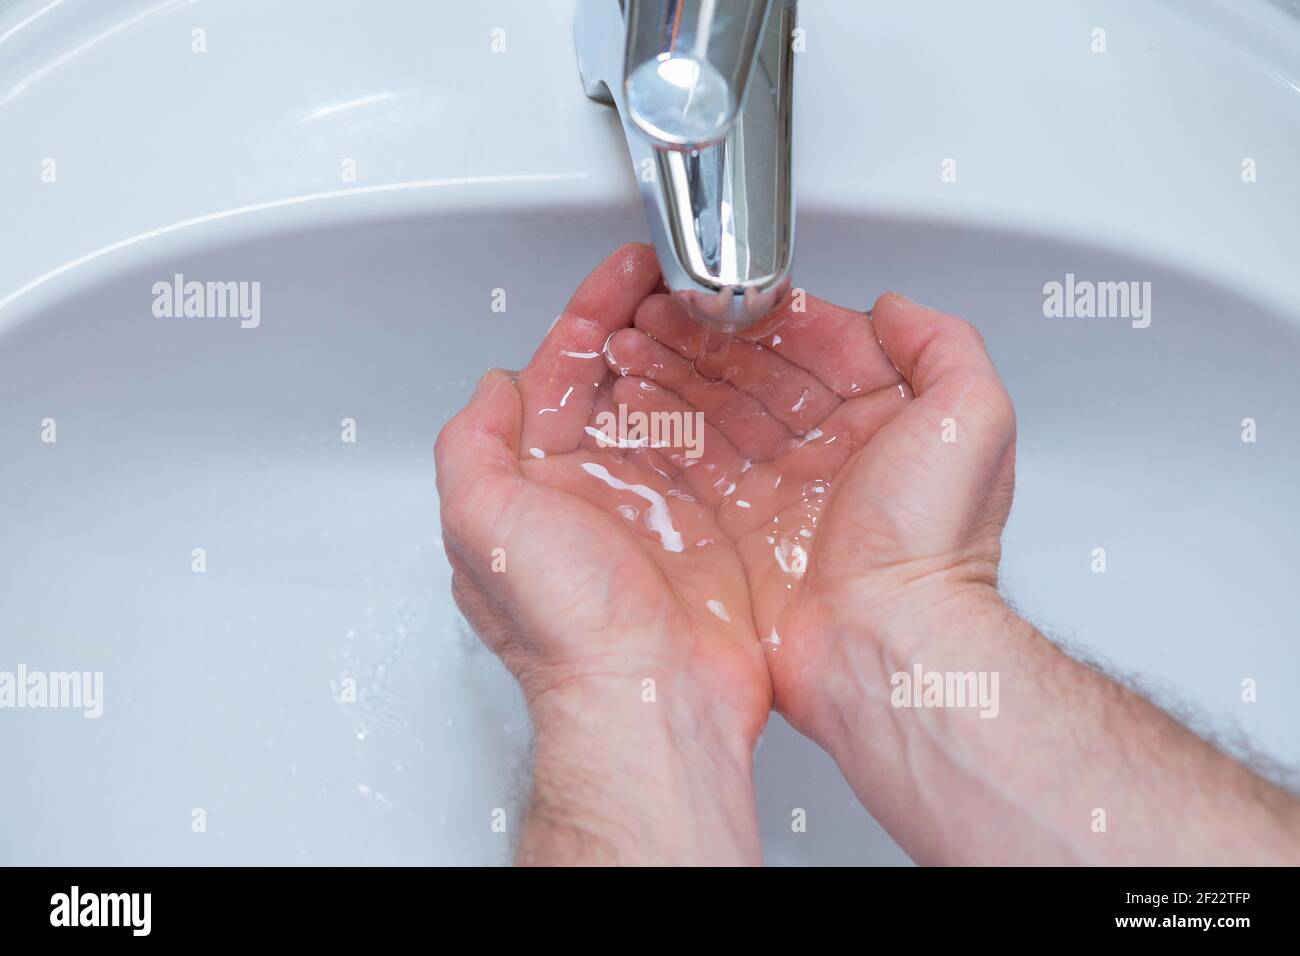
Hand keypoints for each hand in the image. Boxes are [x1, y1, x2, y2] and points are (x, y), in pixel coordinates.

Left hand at [435, 244, 770, 863]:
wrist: (651, 699)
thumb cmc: (568, 629)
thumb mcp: (480, 524)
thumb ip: (470, 446)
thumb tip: (490, 389)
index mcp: (534, 481)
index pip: (556, 373)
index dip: (589, 314)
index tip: (625, 273)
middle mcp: (590, 490)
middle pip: (617, 380)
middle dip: (645, 322)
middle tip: (679, 280)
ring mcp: (651, 508)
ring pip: (670, 404)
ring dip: (691, 353)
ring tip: (717, 313)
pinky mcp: (708, 528)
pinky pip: (720, 445)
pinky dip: (734, 403)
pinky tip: (751, 375)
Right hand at [601, 291, 1015, 737]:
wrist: (882, 643)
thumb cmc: (929, 543)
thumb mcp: (971, 417)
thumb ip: (945, 344)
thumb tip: (897, 308)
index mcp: (882, 422)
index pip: (817, 345)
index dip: (766, 313)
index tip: (724, 292)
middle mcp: (830, 454)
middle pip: (757, 375)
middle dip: (706, 338)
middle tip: (659, 312)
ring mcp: (781, 493)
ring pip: (719, 414)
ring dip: (674, 376)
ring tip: (631, 346)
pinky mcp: (740, 531)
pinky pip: (693, 467)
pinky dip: (662, 433)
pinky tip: (631, 404)